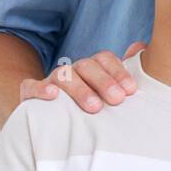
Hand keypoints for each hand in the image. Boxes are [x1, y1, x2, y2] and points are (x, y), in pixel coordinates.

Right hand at [20, 41, 144, 112]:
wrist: (54, 124)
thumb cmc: (91, 107)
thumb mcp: (111, 93)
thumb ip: (128, 71)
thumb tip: (140, 47)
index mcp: (92, 68)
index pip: (105, 59)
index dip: (119, 72)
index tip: (131, 90)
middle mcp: (72, 71)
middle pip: (87, 66)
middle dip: (104, 82)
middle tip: (118, 100)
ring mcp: (50, 81)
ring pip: (63, 75)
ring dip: (80, 89)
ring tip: (95, 107)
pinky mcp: (30, 95)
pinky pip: (30, 86)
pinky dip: (40, 89)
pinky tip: (53, 95)